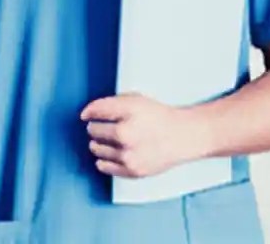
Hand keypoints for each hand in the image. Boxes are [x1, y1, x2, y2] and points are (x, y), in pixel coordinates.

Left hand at [79, 93, 201, 178]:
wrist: (182, 137)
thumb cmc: (158, 117)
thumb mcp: (136, 99)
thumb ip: (111, 103)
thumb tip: (87, 113)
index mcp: (128, 112)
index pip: (96, 111)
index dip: (89, 112)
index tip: (86, 115)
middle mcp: (126, 134)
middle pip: (93, 131)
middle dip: (95, 128)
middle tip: (103, 127)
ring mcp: (128, 155)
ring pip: (96, 149)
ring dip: (98, 143)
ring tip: (109, 140)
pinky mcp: (132, 170)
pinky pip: (104, 166)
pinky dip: (103, 160)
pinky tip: (110, 154)